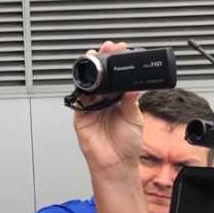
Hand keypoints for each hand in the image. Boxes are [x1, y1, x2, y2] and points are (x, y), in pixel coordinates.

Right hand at [72, 42, 143, 174]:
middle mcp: (103, 102)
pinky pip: (78, 99)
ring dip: (90, 71)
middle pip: (99, 77)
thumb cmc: (126, 145)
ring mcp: (91, 108)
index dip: (116, 64)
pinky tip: (87, 81)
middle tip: (107, 48)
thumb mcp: (134, 118)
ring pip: (87, 84)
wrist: (116, 164)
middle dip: (102, 61)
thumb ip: (131, 100)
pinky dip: (81, 89)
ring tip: (94, 57)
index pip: (115, 78)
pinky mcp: (80, 116)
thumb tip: (133, 85)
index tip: (121, 51)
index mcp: (117, 101)